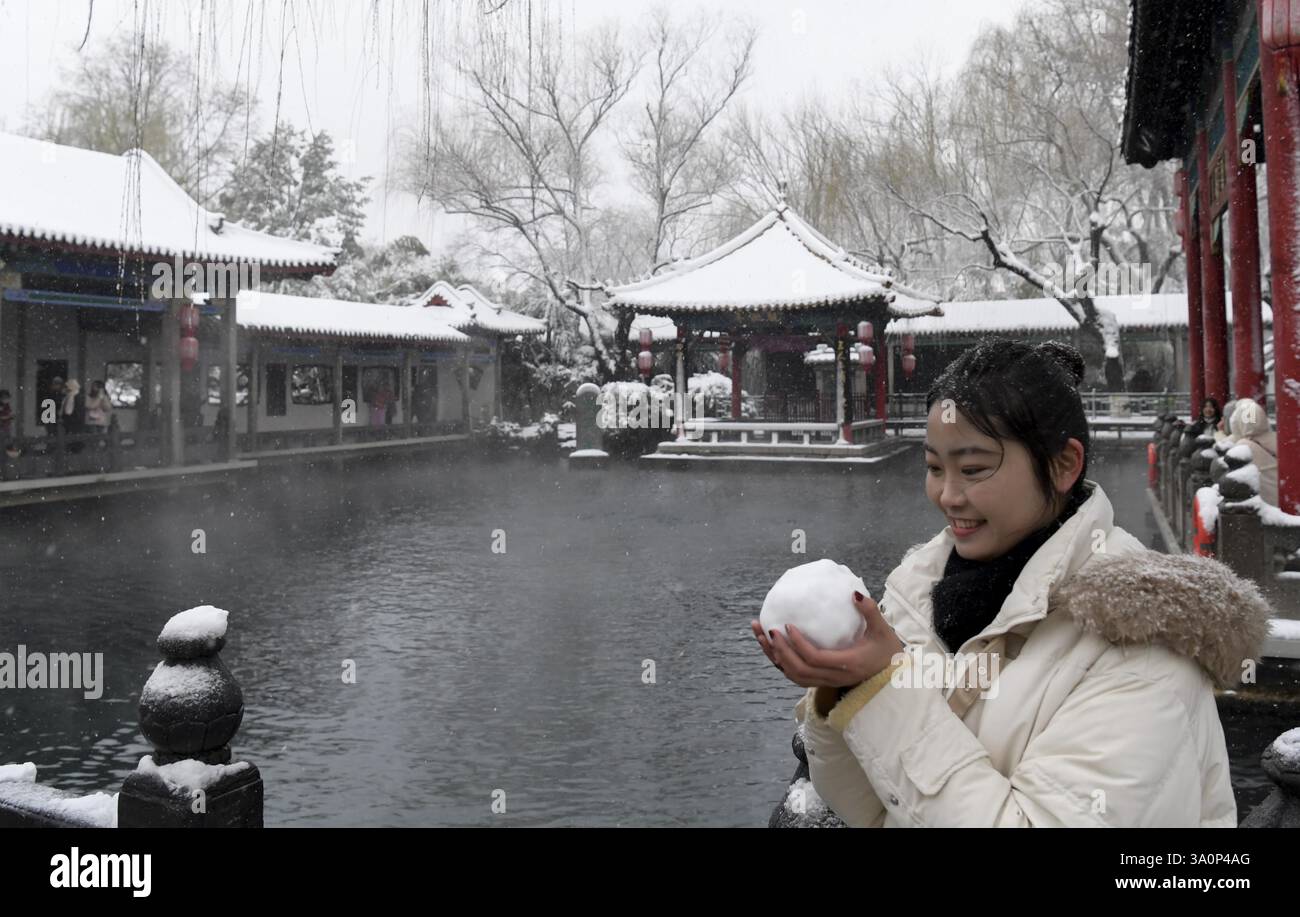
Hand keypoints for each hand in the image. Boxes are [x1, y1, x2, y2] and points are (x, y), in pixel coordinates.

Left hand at [752, 592, 904, 688]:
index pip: (815, 658)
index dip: (798, 644)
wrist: (891, 677)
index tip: (787, 626)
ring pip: (794, 676)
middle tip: (768, 629)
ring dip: (775, 657)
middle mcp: (834, 677)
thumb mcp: (883, 630)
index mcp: (847, 664)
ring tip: (761, 635)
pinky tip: (772, 647)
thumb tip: (854, 593)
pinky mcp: (823, 682)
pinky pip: (797, 677)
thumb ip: (870, 611)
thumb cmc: (887, 651)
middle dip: (779, 651)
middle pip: (799, 670)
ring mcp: (827, 682)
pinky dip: (781, 664)